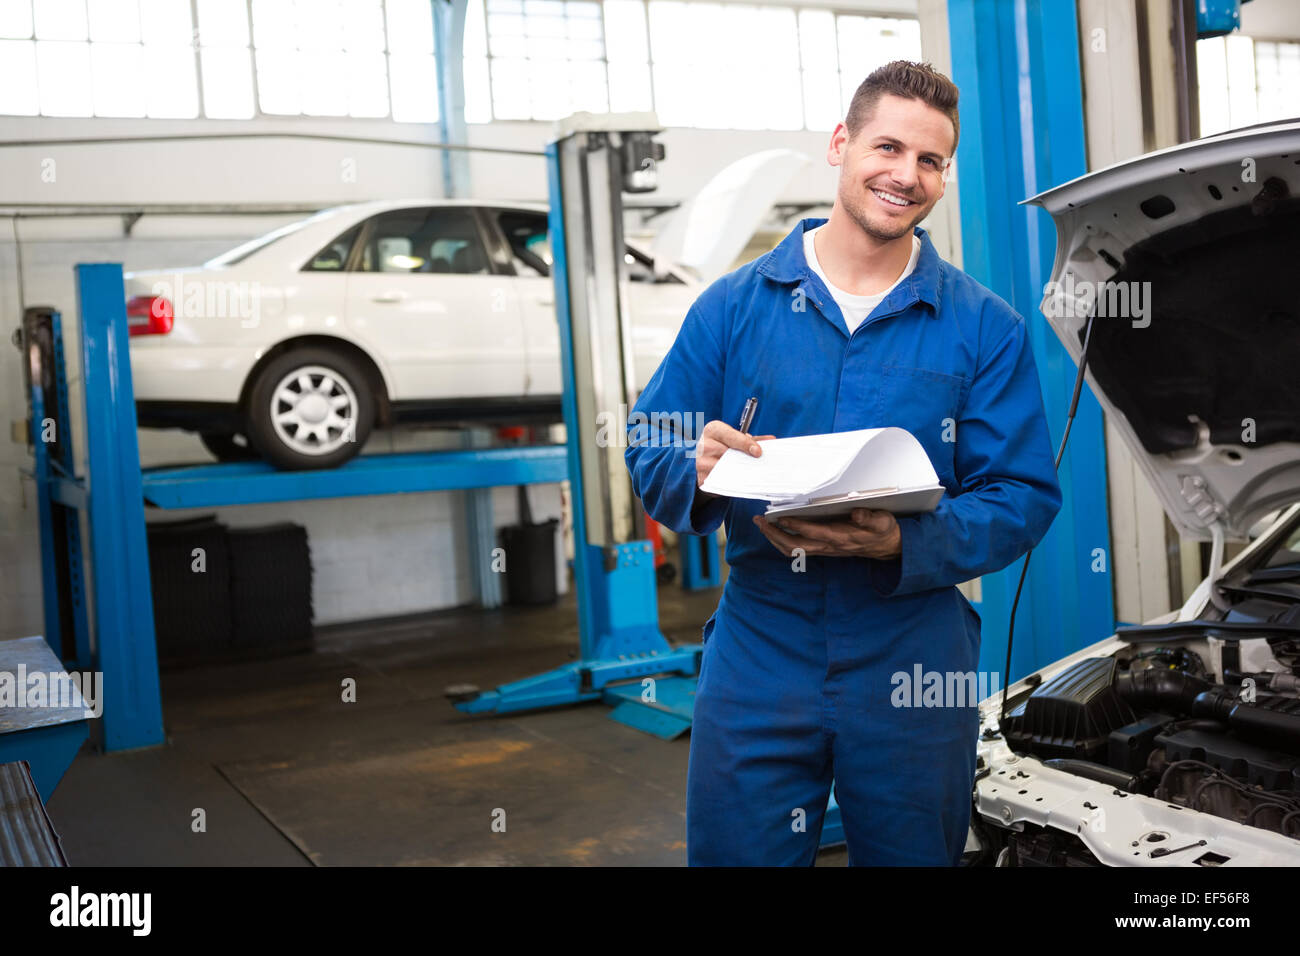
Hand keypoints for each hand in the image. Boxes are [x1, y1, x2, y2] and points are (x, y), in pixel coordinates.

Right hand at [694, 420, 775, 493]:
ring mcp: (701, 463)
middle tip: (760, 465)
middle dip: (745, 460)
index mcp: (713, 430)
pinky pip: (722, 481)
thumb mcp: (733, 437)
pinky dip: (734, 481)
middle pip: (729, 454)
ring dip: (741, 472)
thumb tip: (771, 440)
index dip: (745, 444)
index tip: (758, 452)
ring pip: (726, 469)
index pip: (731, 436)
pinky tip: (742, 480)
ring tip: (752, 472)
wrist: (700, 458)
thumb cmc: (720, 445)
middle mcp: (704, 445)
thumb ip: (751, 439)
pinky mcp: (702, 478)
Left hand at [752, 508, 901, 559]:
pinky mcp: (822, 549)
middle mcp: (829, 546)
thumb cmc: (882, 531)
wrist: (886, 547)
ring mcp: (824, 549)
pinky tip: (774, 531)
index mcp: (842, 537)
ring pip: (793, 550)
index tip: (781, 517)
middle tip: (760, 521)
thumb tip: (857, 512)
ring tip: (762, 525)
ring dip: (774, 539)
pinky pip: (797, 550)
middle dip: (774, 534)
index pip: (814, 533)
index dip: (797, 526)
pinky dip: (782, 542)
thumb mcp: (882, 522)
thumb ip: (870, 518)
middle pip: (795, 546)